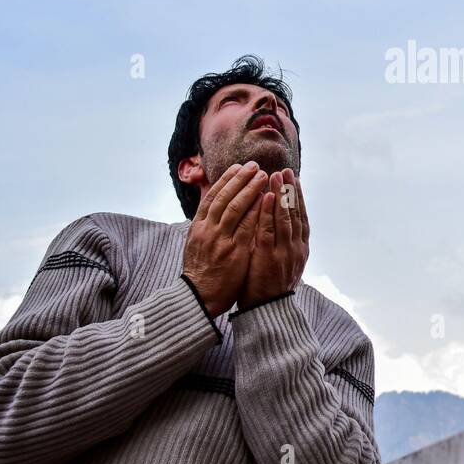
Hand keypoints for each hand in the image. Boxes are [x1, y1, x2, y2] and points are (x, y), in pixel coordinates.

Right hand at [182, 162, 268, 316]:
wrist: (198, 298)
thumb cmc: (200, 273)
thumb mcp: (196, 245)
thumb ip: (205, 227)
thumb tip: (212, 210)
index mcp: (197, 227)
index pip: (212, 197)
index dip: (225, 180)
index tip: (237, 167)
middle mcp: (207, 230)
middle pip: (224, 197)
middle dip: (240, 179)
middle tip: (254, 165)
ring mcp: (220, 240)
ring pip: (235, 207)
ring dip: (250, 189)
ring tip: (264, 175)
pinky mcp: (233, 252)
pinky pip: (247, 226)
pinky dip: (256, 211)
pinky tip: (266, 199)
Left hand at [239, 169, 308, 308]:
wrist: (267, 312)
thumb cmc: (270, 286)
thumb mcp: (282, 262)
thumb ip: (283, 243)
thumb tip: (280, 225)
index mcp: (300, 249)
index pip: (301, 217)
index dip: (297, 197)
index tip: (293, 179)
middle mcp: (296, 248)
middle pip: (296, 214)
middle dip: (291, 190)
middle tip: (286, 170)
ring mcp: (284, 253)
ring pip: (285, 218)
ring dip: (281, 195)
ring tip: (277, 176)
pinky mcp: (269, 258)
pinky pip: (269, 231)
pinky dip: (268, 212)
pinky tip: (266, 197)